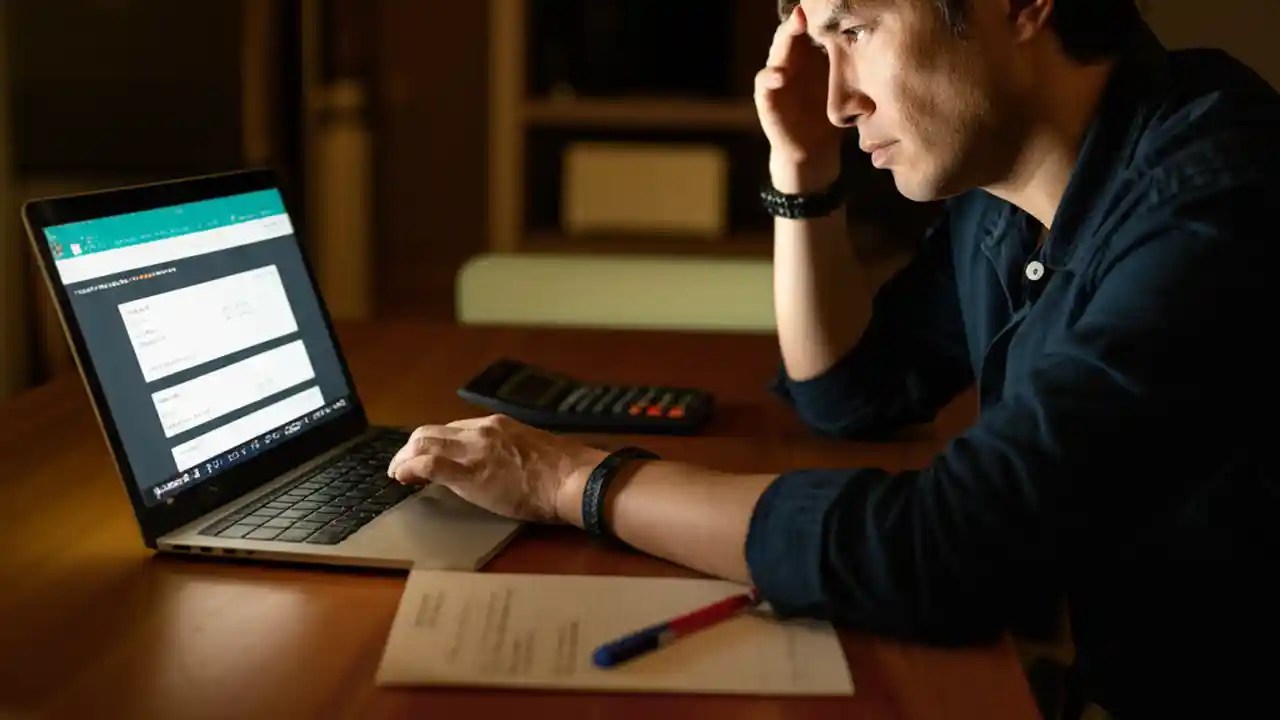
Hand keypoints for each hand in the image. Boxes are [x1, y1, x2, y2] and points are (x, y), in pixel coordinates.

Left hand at [386, 414, 607, 523]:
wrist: (572, 478)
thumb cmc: (562, 471)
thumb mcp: (530, 450)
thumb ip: (508, 452)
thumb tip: (497, 465)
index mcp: (496, 425)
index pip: (453, 429)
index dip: (434, 444)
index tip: (428, 457)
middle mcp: (480, 431)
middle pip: (431, 432)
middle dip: (411, 448)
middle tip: (403, 466)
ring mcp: (473, 450)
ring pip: (424, 443)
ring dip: (405, 458)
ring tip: (398, 474)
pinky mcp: (469, 473)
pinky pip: (429, 464)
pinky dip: (409, 468)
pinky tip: (402, 479)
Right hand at [754, 4, 842, 190]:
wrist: (814, 151)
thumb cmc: (831, 116)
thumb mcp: (845, 88)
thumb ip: (853, 67)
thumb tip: (883, 44)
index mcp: (809, 56)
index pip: (811, 29)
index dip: (817, 16)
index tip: (830, 4)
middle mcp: (791, 61)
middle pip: (792, 32)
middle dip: (799, 19)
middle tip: (808, 8)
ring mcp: (776, 78)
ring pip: (776, 50)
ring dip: (784, 37)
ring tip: (796, 26)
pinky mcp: (766, 98)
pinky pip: (763, 82)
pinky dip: (770, 76)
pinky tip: (781, 75)